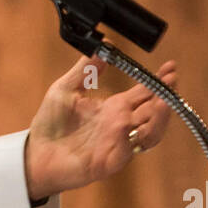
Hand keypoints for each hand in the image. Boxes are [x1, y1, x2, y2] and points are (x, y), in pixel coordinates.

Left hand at [23, 55, 176, 201]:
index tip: (171, 67)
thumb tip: (103, 46)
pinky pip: (130, 149)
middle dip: (167, 96)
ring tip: (164, 101)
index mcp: (113, 108)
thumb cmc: (50, 124)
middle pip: (154, 112)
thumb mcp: (65, 89)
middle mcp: (121, 125)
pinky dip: (136, 136)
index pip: (144, 93)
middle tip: (172, 80)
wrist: (35, 154)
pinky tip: (135, 122)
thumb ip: (85, 69)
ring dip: (160, 118)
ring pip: (151, 132)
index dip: (159, 81)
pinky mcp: (110, 160)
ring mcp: (118, 143)